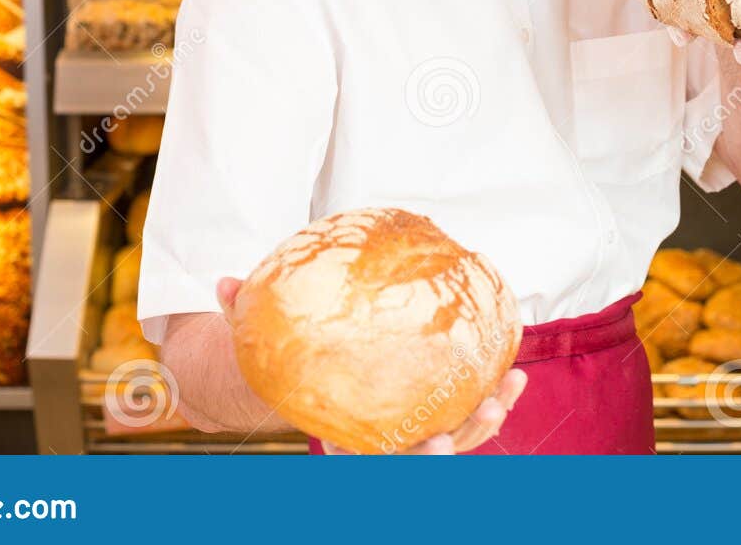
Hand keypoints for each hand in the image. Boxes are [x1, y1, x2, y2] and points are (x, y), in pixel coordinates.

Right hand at [215, 277, 527, 454]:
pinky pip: (469, 410)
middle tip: (458, 436)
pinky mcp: (439, 408)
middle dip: (446, 452)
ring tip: (508, 390)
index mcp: (342, 429)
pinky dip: (494, 398)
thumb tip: (225, 282)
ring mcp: (415, 427)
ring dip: (485, 420)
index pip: (367, 454)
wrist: (313, 373)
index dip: (401, 458)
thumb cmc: (290, 361)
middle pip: (418, 458)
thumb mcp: (261, 341)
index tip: (430, 445)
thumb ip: (245, 316)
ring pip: (456, 438)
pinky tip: (514, 374)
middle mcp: (382, 437)